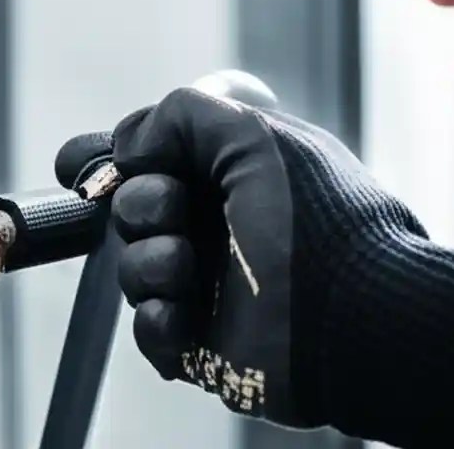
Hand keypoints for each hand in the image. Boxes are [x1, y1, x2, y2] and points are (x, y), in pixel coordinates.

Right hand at [110, 88, 453, 445]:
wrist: (355, 315)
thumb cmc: (315, 219)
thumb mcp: (254, 134)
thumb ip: (182, 114)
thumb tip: (130, 142)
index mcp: (230, 170)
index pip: (150, 154)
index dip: (114, 157)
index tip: (98, 163)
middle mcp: (216, 221)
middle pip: (128, 206)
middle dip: (141, 205)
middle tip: (175, 212)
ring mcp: (208, 282)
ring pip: (131, 266)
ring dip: (150, 263)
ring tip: (188, 271)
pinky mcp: (202, 339)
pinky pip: (146, 329)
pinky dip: (157, 320)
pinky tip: (184, 315)